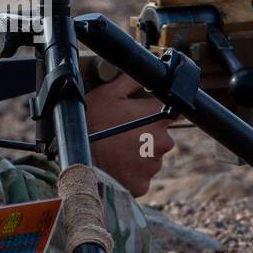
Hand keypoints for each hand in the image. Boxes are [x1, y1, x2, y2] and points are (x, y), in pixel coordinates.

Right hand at [85, 73, 174, 196]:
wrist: (80, 161)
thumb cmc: (93, 124)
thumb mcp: (109, 93)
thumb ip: (132, 80)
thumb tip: (146, 69)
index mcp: (158, 117)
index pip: (173, 111)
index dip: (158, 112)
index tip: (146, 115)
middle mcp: (163, 142)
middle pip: (159, 136)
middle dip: (145, 135)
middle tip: (123, 134)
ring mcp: (154, 165)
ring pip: (150, 157)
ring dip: (138, 154)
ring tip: (116, 150)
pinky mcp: (143, 184)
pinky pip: (140, 176)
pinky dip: (131, 173)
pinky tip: (116, 165)